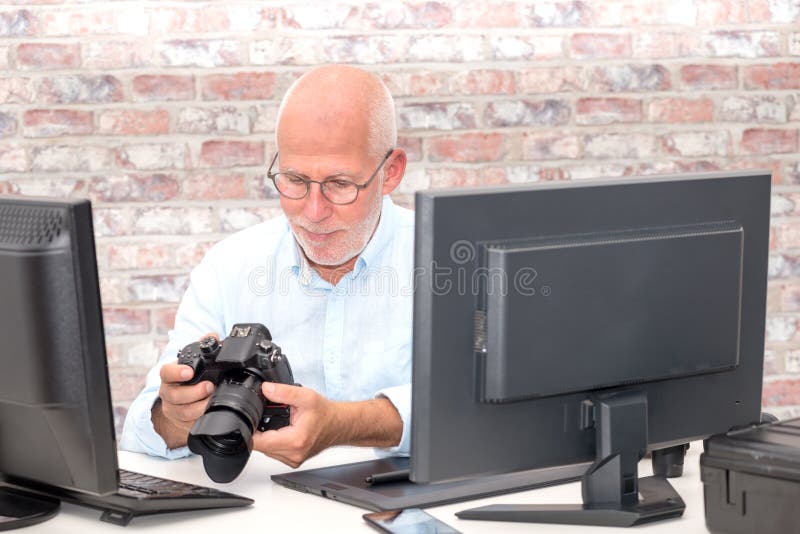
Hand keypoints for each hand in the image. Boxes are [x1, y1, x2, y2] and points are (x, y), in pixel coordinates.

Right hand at [151, 333, 217, 447]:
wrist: (182, 400)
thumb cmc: (189, 377)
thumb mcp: (194, 360)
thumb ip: (203, 345)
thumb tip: (213, 335)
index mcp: (170, 376)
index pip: (166, 372)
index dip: (176, 372)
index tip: (189, 372)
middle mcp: (168, 393)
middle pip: (175, 396)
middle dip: (194, 392)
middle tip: (210, 386)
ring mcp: (173, 409)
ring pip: (182, 412)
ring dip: (199, 407)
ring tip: (212, 400)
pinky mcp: (180, 423)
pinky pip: (189, 424)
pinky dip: (200, 419)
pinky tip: (210, 413)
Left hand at [252, 382, 403, 467]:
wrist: (339, 424)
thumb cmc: (326, 414)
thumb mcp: (305, 396)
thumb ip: (284, 392)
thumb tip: (266, 389)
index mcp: (294, 441)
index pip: (258, 442)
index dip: (250, 430)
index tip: (250, 419)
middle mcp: (293, 454)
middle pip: (260, 446)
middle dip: (259, 430)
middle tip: (268, 416)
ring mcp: (293, 460)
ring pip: (266, 450)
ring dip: (266, 437)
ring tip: (277, 422)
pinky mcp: (293, 461)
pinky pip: (274, 452)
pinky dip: (273, 441)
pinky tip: (281, 430)